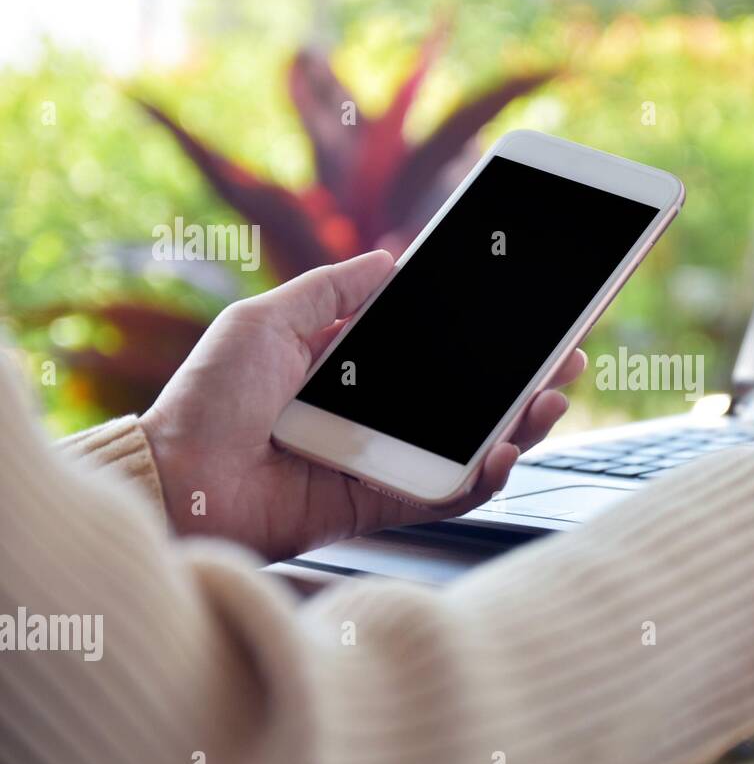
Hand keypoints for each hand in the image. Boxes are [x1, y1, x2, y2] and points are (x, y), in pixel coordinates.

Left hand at [140, 250, 584, 561]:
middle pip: (473, 398)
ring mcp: (388, 462)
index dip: (487, 334)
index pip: (441, 348)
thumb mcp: (266, 320)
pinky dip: (484, 477)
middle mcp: (383, 416)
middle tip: (567, 354)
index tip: (528, 311)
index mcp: (358, 370)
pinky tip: (504, 452)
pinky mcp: (384, 505)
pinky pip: (448, 494)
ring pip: (474, 446)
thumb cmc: (208, 398)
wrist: (177, 477)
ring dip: (523, 425)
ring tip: (551, 398)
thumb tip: (391, 258)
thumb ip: (330, 290)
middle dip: (528, 377)